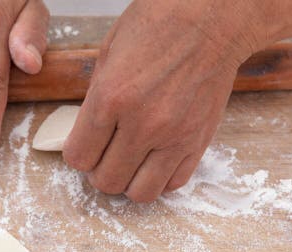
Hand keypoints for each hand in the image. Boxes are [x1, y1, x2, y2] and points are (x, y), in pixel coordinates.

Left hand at [63, 0, 264, 201]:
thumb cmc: (160, 25)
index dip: (78, 154)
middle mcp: (143, 124)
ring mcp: (174, 137)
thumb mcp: (109, 54)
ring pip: (139, 193)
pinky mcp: (198, 142)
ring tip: (130, 162)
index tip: (85, 145)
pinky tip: (155, 159)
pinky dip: (159, 179)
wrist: (213, 19)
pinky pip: (172, 184)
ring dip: (129, 182)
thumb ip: (95, 99)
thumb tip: (87, 133)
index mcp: (112, 98)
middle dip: (99, 171)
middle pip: (106, 181)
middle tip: (105, 155)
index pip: (79, 157)